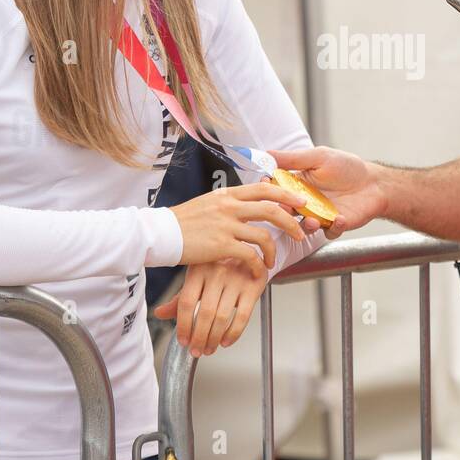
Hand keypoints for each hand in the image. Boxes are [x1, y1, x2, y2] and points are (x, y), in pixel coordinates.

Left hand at [152, 256, 265, 356]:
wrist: (247, 252)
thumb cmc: (219, 267)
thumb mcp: (197, 278)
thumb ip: (181, 298)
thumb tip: (160, 314)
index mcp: (198, 270)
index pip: (186, 302)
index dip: (183, 326)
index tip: (183, 341)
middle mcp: (217, 273)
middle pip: (204, 313)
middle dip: (199, 338)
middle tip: (196, 350)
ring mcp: (236, 279)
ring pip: (222, 317)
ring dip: (214, 339)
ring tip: (209, 349)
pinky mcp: (253, 287)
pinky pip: (243, 316)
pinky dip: (234, 333)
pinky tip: (226, 341)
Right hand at [169, 182, 307, 276]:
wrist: (160, 233)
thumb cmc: (182, 222)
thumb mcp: (207, 203)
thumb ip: (228, 203)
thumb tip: (245, 205)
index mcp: (227, 195)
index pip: (264, 189)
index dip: (286, 194)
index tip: (300, 201)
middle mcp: (229, 207)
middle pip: (271, 209)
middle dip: (291, 222)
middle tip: (299, 232)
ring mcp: (225, 225)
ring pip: (264, 235)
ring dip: (274, 249)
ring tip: (273, 260)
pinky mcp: (220, 245)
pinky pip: (249, 255)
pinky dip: (257, 264)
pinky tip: (257, 271)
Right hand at [268, 146, 385, 239]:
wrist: (373, 183)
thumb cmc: (346, 168)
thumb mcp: (319, 157)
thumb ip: (293, 158)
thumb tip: (267, 153)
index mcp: (298, 185)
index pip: (277, 190)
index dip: (270, 189)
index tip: (267, 184)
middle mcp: (305, 203)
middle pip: (287, 211)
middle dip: (284, 212)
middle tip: (286, 208)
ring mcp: (319, 216)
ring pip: (305, 226)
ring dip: (307, 225)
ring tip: (313, 220)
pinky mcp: (334, 226)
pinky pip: (329, 232)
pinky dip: (334, 227)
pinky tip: (340, 218)